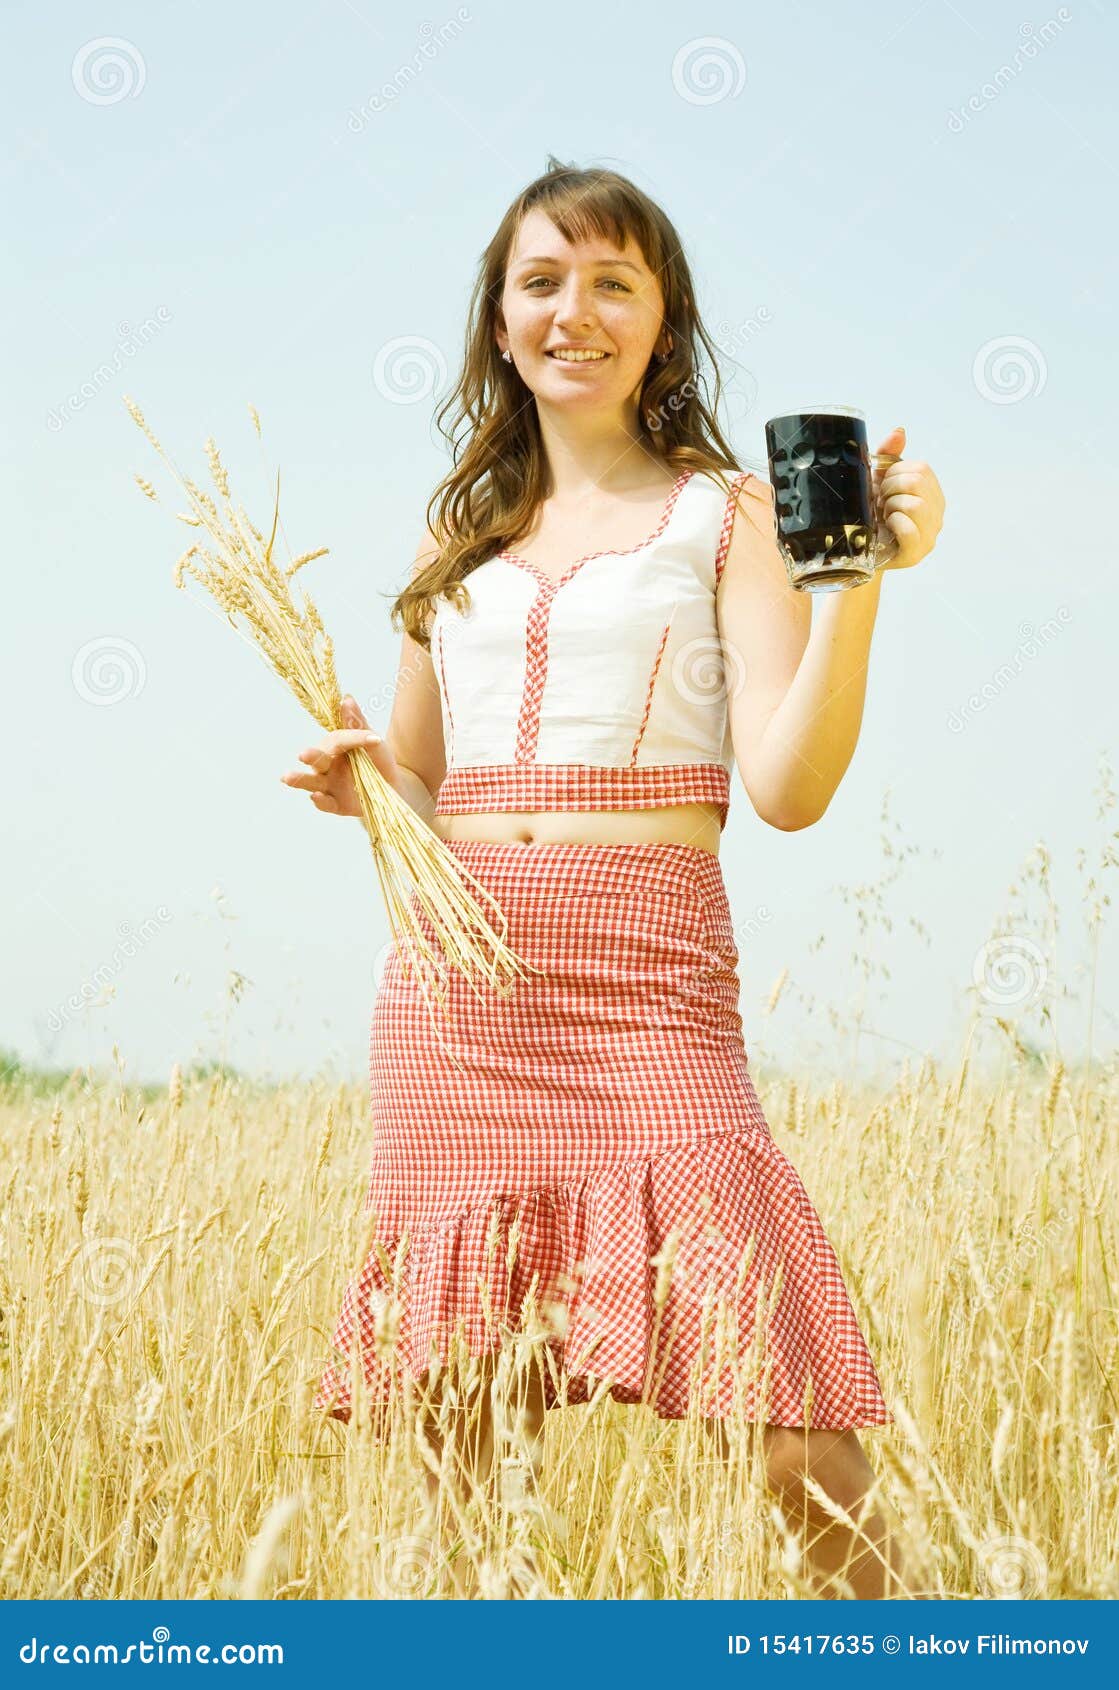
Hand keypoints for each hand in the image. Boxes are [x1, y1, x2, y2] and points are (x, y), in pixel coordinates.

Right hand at [279, 694, 398, 817]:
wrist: (396, 786)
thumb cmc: (380, 760)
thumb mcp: (373, 741)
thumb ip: (358, 723)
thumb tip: (346, 698)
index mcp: (334, 747)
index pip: (337, 740)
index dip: (353, 738)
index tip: (374, 739)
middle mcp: (327, 766)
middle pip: (315, 760)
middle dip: (309, 756)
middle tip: (303, 754)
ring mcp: (330, 785)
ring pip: (311, 782)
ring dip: (299, 780)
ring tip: (286, 777)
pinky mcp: (337, 805)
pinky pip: (325, 804)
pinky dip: (320, 801)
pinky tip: (315, 796)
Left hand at [871, 425, 945, 572]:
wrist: (857, 549)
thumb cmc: (870, 513)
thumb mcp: (877, 480)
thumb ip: (888, 455)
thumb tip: (900, 431)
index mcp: (932, 492)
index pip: (920, 468)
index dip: (894, 473)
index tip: (883, 487)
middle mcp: (937, 512)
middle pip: (918, 483)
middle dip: (891, 488)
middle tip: (881, 502)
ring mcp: (930, 534)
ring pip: (914, 505)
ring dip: (891, 506)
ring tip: (884, 516)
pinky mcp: (917, 553)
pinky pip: (909, 530)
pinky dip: (894, 523)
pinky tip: (887, 526)